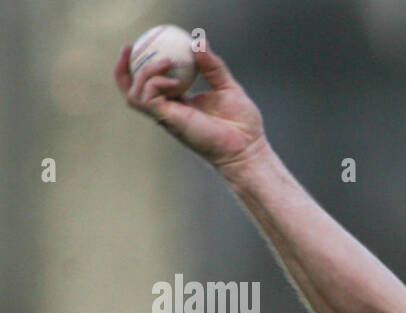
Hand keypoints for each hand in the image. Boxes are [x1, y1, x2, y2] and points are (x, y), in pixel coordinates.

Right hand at [113, 42, 267, 171]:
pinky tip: (175, 81)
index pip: (151, 84)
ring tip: (166, 62)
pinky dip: (155, 84)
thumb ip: (213, 66)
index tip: (143, 44)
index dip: (141, 66)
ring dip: (144, 73)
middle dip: (123, 69)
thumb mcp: (228, 87)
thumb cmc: (243, 124)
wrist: (249, 147)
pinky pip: (148, 99)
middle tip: (130, 47)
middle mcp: (169, 111)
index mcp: (180, 103)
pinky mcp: (170, 122)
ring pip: (135, 94)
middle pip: (132, 90)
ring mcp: (168, 117)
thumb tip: (199, 41)